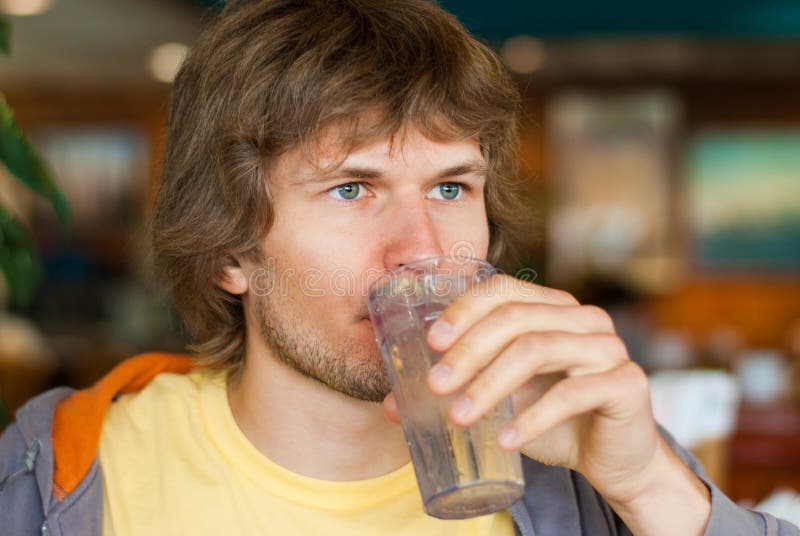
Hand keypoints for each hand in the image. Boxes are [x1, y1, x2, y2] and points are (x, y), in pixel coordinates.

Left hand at [381, 274, 709, 533]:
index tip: (431, 343)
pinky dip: (533, 418)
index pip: (502, 290)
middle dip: (468, 352)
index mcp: (552, 307)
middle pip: (515, 318)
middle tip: (436, 386)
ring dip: (490, 385)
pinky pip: (573, 394)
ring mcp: (608, 346)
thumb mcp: (502, 399)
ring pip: (538, 349)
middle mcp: (582, 317)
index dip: (464, 311)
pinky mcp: (628, 383)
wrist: (615, 458)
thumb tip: (394, 404)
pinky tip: (506, 440)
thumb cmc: (554, 419)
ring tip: (459, 417)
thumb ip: (460, 390)